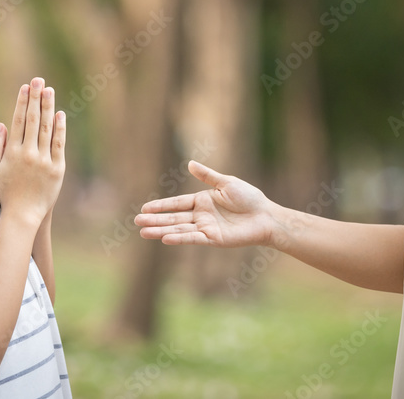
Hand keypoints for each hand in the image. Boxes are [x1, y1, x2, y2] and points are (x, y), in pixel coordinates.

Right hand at [0, 77, 65, 228]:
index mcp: (12, 152)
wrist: (23, 215)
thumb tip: (2, 124)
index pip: (18, 121)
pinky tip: (60, 114)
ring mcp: (44, 161)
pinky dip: (60, 128)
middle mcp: (28, 154)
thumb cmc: (5, 192)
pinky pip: (59, 144)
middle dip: (36, 98)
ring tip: (49, 91)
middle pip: (33, 120)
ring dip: (48, 107)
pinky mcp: (57, 168)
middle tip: (39, 80)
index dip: (22, 102)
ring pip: (47, 129)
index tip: (25, 87)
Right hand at [135, 161, 275, 246]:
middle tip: (137, 222)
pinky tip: (166, 238)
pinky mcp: (213, 239)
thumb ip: (207, 176)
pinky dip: (180, 238)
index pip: (176, 203)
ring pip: (179, 229)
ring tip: (144, 232)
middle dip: (155, 220)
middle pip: (174, 218)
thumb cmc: (249, 198)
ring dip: (162, 230)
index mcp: (202, 201)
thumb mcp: (226, 182)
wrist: (265, 216)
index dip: (161, 206)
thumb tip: (190, 163)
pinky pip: (193, 238)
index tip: (144, 208)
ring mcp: (206, 228)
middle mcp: (201, 216)